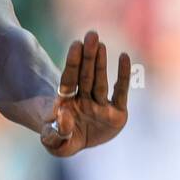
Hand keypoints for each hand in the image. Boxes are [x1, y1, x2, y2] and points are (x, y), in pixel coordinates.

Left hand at [41, 30, 130, 156]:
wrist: (80, 145)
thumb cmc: (63, 141)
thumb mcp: (55, 145)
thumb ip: (55, 135)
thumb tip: (64, 116)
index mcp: (67, 103)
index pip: (69, 80)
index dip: (72, 62)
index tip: (76, 44)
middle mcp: (84, 100)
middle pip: (85, 76)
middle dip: (88, 56)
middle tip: (91, 34)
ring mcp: (100, 105)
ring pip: (100, 81)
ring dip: (101, 62)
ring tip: (100, 43)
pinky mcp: (117, 113)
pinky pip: (121, 92)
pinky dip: (124, 76)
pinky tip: (124, 57)